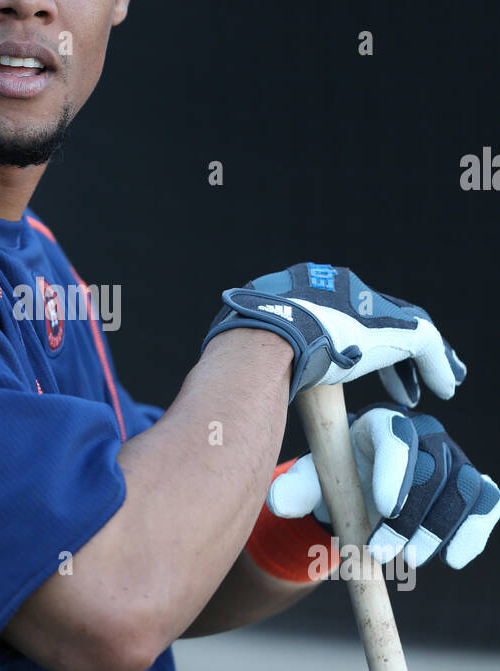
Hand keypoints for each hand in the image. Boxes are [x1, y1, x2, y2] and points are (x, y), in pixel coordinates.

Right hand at [201, 262, 465, 403]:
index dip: (347, 338)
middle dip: (386, 347)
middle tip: (398, 380)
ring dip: (417, 358)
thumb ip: (241, 351)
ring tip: (420, 387)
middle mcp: (333, 284)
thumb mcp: (236, 342)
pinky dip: (436, 365)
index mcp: (299, 283)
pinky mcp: (387, 325)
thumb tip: (224, 374)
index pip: (335, 311)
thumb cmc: (238, 347)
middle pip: (372, 314)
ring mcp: (361, 303)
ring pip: (403, 327)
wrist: (259, 340)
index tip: (349, 362)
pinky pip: (423, 342)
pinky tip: (445, 385)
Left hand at [268, 403, 499, 568]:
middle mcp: (423, 432)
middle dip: (412, 516)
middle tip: (385, 555)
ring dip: (441, 528)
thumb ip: (295, 488)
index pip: (395, 438)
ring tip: (411, 560)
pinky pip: (487, 502)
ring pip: (465, 486)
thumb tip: (280, 501)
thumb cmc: (334, 479)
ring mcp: (451, 457)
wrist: (359, 491)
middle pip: (433, 468)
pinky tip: (453, 559)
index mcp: (379, 423)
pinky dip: (474, 531)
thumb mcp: (311, 482)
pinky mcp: (469, 484)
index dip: (395, 472)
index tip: (385, 509)